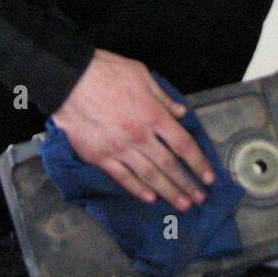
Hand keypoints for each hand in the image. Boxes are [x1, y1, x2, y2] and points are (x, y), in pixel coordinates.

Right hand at [52, 49, 215, 211]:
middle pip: (169, 165)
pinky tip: (150, 198)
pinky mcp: (99, 156)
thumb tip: (181, 113)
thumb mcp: (141, 74)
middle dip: (187, 184)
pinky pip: (122, 177)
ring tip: (182, 205)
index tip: (209, 177)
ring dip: (168, 192)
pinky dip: (137, 189)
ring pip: (148, 176)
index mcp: (153, 114)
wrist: (68, 80)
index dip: (198, 163)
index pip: (183, 144)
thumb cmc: (106, 71)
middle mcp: (139, 136)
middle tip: (200, 199)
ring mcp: (119, 149)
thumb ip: (163, 97)